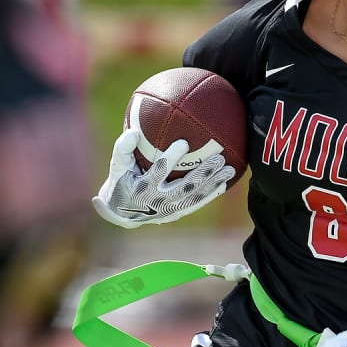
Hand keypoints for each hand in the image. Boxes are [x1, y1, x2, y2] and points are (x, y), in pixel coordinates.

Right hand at [91, 129, 235, 227]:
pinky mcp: (176, 214)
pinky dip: (211, 194)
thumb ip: (123, 148)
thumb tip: (134, 132)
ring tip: (229, 169)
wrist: (121, 213)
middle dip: (203, 173)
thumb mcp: (117, 165)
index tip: (184, 143)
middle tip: (218, 158)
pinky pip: (196, 203)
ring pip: (195, 196)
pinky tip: (225, 183)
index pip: (159, 171)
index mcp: (143, 187)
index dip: (171, 158)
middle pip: (184, 187)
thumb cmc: (121, 181)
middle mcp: (157, 201)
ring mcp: (169, 210)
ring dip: (213, 183)